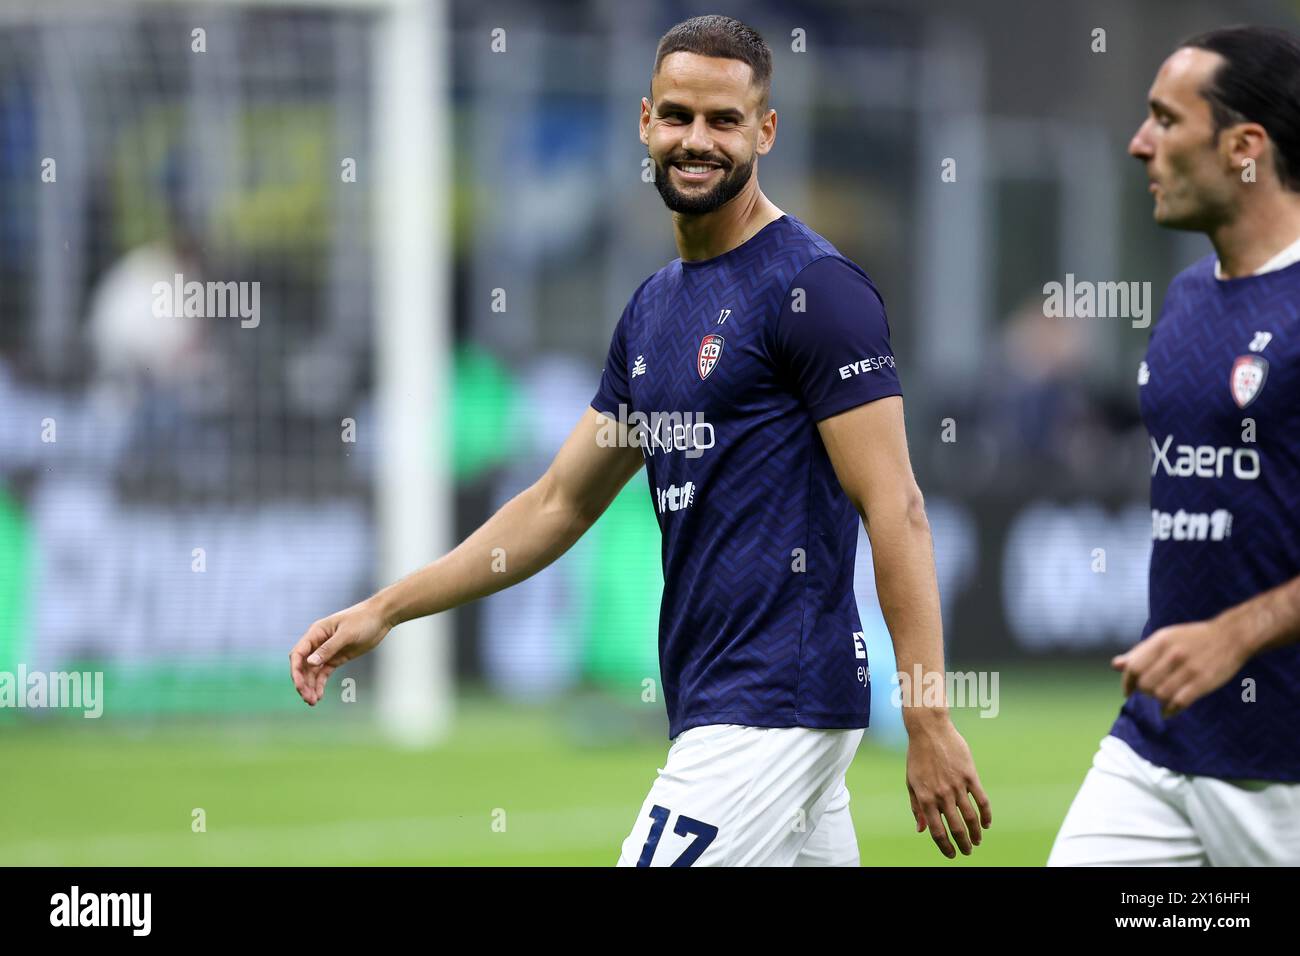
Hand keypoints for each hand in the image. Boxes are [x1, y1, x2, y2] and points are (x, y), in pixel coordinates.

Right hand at [289, 598, 391, 705]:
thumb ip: (328, 648)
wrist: (380, 618)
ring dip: (310, 686)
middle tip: (308, 698)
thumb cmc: (363, 620)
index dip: (296, 671)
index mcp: (316, 633)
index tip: (299, 686)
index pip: (298, 653)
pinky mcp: (336, 658)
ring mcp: (327, 651)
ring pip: (312, 672)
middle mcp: (318, 643)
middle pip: (303, 665)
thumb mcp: (347, 634)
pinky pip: (323, 673)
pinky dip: (320, 684)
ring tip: (313, 702)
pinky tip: (319, 696)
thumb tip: (310, 663)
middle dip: (303, 682)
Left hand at [904, 712, 991, 858]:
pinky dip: (986, 815)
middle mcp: (941, 795)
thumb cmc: (918, 757)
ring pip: (970, 818)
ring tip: (977, 841)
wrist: (929, 730)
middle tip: (968, 851)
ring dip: (976, 834)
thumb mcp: (911, 782)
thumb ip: (916, 807)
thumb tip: (921, 830)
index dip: (945, 846)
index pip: (936, 831)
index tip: (951, 854)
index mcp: (924, 798)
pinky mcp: (970, 776)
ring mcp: (956, 785)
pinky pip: (981, 800)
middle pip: (956, 828)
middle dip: (963, 844)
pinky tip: (986, 824)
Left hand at [1111, 618, 1247, 718]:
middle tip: (1150, 692)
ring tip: (1162, 698)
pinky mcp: (1203, 682)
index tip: (1128, 691)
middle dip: (1144, 692)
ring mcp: (1189, 669)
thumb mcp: (1164, 638)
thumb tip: (1115, 665)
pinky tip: (1169, 710)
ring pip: (1160, 695)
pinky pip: (1179, 702)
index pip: (1133, 667)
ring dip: (1158, 700)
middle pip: (1145, 684)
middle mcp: (1173, 654)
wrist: (1230, 636)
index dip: (1127, 682)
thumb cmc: (1192, 638)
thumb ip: (1140, 652)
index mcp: (1161, 641)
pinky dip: (1170, 710)